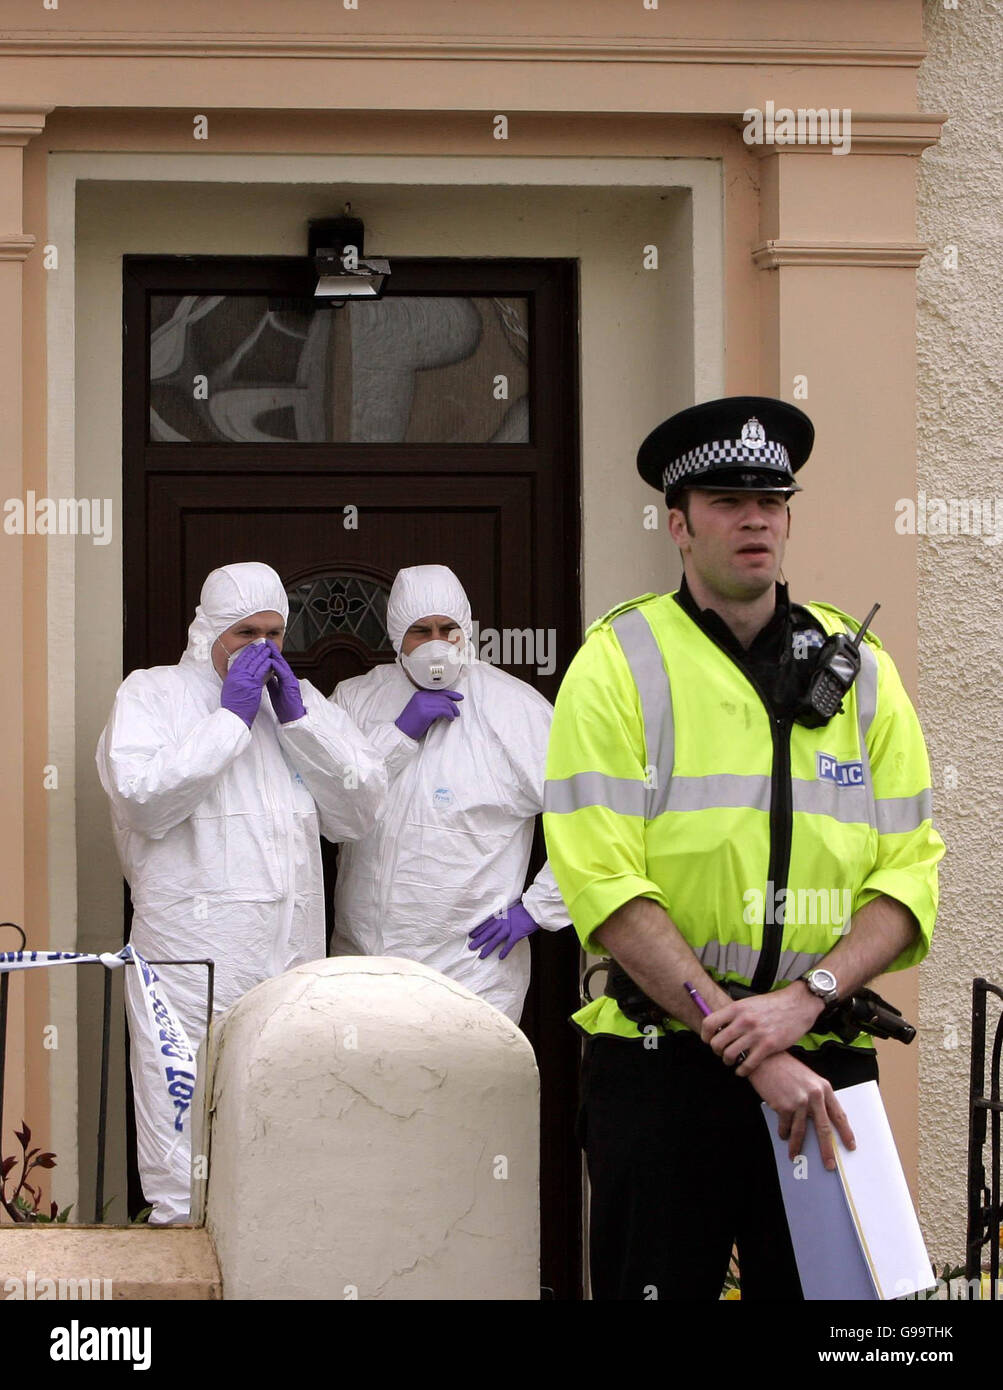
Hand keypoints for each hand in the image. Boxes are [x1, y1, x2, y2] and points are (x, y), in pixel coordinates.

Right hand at [220, 642, 274, 728]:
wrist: (233, 716)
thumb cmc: (233, 706)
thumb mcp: (229, 689)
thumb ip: (234, 680)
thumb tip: (238, 673)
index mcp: (230, 676)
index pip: (239, 660)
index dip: (247, 652)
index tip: (252, 647)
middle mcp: (237, 675)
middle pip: (247, 659)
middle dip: (255, 650)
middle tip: (262, 644)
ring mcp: (244, 679)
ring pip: (255, 663)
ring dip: (262, 655)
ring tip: (268, 649)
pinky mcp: (252, 685)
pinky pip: (261, 671)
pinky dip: (266, 664)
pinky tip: (270, 660)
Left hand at [264, 643, 305, 723]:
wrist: (293, 718)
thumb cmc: (284, 706)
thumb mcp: (275, 691)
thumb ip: (271, 681)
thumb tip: (264, 674)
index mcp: (284, 678)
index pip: (276, 664)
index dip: (269, 655)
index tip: (262, 647)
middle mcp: (288, 677)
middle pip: (279, 661)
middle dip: (272, 651)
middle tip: (266, 641)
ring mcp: (291, 681)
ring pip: (282, 665)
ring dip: (275, 655)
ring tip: (268, 647)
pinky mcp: (291, 686)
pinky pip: (284, 674)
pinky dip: (277, 667)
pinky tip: (272, 661)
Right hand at [395, 689, 462, 740]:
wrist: (401, 732)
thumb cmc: (411, 724)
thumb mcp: (420, 710)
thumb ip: (431, 705)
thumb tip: (446, 706)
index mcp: (420, 695)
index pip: (439, 692)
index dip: (451, 694)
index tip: (459, 697)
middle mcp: (422, 697)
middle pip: (443, 697)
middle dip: (453, 704)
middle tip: (457, 712)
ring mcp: (423, 703)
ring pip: (444, 703)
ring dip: (452, 710)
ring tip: (453, 716)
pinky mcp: (426, 712)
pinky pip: (443, 710)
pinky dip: (449, 714)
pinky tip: (449, 719)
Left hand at [468, 901, 538, 959]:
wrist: (534, 909)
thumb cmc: (524, 909)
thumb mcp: (511, 910)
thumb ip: (504, 916)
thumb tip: (500, 921)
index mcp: (501, 916)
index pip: (487, 924)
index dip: (478, 930)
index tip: (471, 935)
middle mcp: (503, 922)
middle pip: (488, 932)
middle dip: (479, 940)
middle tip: (470, 947)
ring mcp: (509, 928)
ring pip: (496, 939)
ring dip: (488, 948)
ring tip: (481, 956)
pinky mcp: (517, 933)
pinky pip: (509, 943)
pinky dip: (505, 950)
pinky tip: (500, 957)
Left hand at [701, 981, 823, 1076]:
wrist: (798, 1004)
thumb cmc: (774, 1004)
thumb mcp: (749, 1002)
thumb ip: (735, 1014)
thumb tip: (719, 1026)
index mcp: (737, 1008)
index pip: (709, 1023)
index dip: (705, 1035)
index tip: (708, 1040)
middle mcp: (744, 1021)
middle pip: (717, 1043)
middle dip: (717, 1051)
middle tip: (722, 1053)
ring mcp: (756, 1034)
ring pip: (730, 1055)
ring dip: (728, 1061)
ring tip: (732, 1061)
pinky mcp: (768, 1046)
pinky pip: (748, 1064)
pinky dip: (742, 1070)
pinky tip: (743, 1070)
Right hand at [748, 1051, 854, 1169]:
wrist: (765, 1058)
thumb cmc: (785, 1068)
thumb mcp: (807, 1080)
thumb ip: (815, 1098)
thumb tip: (818, 1123)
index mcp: (824, 1088)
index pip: (839, 1115)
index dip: (846, 1132)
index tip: (850, 1146)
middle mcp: (814, 1095)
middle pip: (824, 1129)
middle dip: (826, 1150)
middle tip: (829, 1165)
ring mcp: (799, 1101)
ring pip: (801, 1131)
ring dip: (797, 1146)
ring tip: (795, 1155)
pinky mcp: (783, 1106)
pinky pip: (785, 1126)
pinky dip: (783, 1133)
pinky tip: (782, 1135)